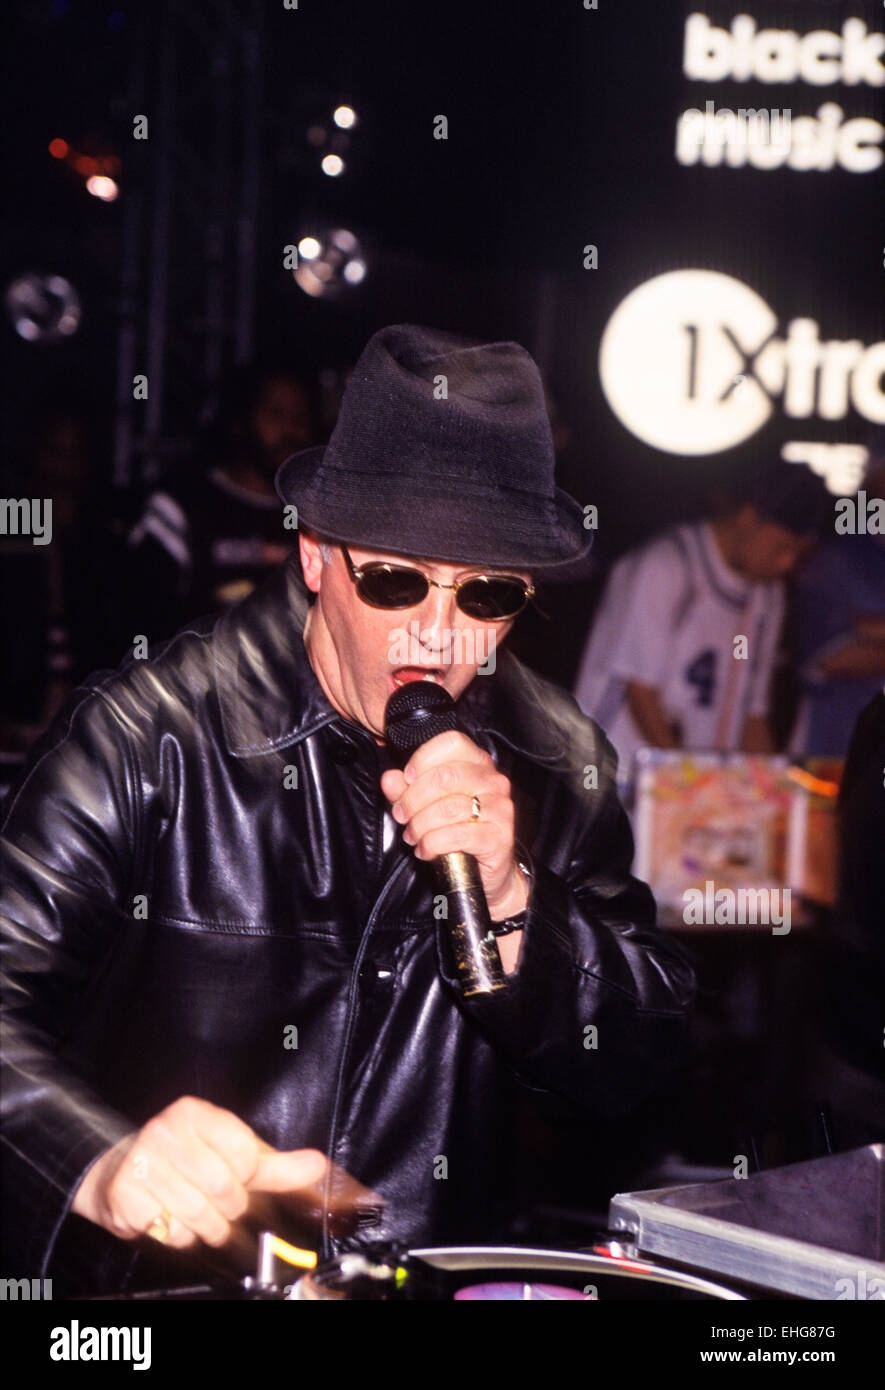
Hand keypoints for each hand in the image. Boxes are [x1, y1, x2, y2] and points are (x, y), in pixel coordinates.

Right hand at [71, 1096, 330, 1250]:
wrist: (118, 1173)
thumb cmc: (184, 1162)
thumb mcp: (230, 1156)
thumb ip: (275, 1166)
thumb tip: (318, 1166)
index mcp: (196, 1113)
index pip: (245, 1154)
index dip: (246, 1177)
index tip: (236, 1177)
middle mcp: (166, 1130)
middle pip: (225, 1188)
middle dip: (229, 1208)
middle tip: (219, 1204)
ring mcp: (143, 1160)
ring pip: (200, 1214)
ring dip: (207, 1227)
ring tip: (200, 1217)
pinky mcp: (125, 1193)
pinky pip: (170, 1230)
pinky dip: (178, 1235)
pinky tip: (169, 1218)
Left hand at [380, 729, 527, 920]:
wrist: (487, 872)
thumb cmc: (458, 833)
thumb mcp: (426, 807)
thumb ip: (407, 790)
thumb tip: (389, 778)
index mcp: (478, 763)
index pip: (452, 742)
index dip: (423, 758)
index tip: (407, 780)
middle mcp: (493, 781)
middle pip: (445, 777)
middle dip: (413, 798)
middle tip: (401, 816)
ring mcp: (500, 808)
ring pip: (448, 808)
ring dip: (420, 825)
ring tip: (412, 836)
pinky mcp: (499, 837)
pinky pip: (457, 835)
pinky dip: (433, 844)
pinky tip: (426, 851)